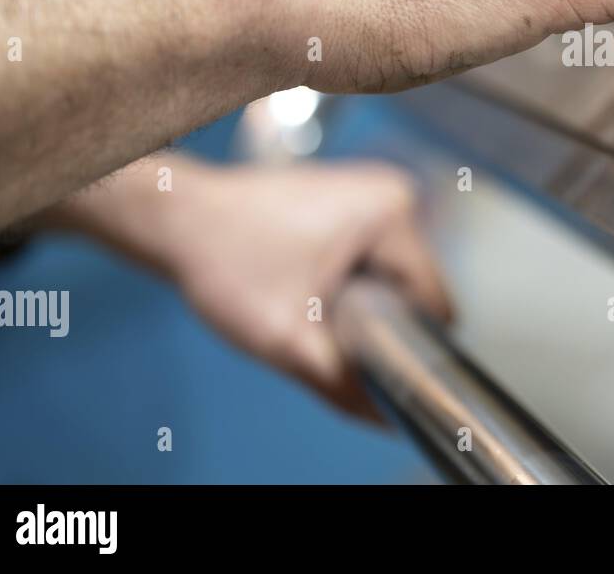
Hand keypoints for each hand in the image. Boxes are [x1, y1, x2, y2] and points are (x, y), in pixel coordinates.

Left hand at [53, 157, 449, 417]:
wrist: (181, 219)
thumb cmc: (228, 263)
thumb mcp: (288, 339)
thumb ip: (343, 385)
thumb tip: (387, 421)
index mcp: (392, 213)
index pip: (433, 296)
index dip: (411, 341)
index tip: (375, 363)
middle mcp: (393, 194)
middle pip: (415, 286)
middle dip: (383, 320)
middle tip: (329, 334)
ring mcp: (374, 192)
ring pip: (395, 274)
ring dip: (367, 303)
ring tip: (316, 308)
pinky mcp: (356, 199)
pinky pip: (375, 256)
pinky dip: (354, 281)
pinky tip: (314, 288)